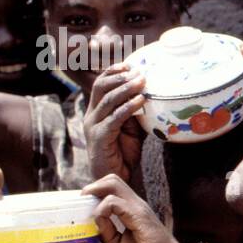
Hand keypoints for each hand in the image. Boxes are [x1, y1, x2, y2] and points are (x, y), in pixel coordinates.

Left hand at [83, 173, 184, 242]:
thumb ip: (107, 232)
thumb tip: (93, 223)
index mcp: (132, 209)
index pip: (112, 188)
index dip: (95, 193)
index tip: (83, 207)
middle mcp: (135, 204)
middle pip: (111, 179)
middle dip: (93, 187)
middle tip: (82, 203)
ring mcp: (138, 207)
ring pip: (112, 183)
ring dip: (95, 192)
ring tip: (87, 209)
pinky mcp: (139, 215)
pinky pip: (114, 203)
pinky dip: (102, 210)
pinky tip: (100, 221)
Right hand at [84, 64, 145, 185]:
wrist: (116, 177)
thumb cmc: (123, 152)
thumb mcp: (132, 127)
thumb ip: (136, 111)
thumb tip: (151, 94)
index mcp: (96, 110)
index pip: (100, 84)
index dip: (113, 72)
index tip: (129, 64)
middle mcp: (91, 115)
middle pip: (100, 88)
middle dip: (120, 78)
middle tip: (138, 72)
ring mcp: (93, 126)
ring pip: (107, 101)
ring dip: (126, 90)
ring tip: (142, 82)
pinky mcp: (99, 138)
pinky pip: (114, 119)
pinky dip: (128, 108)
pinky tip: (141, 101)